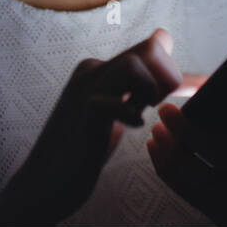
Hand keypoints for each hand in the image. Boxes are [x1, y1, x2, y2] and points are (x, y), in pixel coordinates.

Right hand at [0, 28, 180, 225]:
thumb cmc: (84, 146)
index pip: (152, 46)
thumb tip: (182, 76)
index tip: (165, 98)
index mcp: (101, 68)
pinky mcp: (84, 116)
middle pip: (150, 49)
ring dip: (149, 90)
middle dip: (167, 78)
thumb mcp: (117, 110)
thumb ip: (141, 88)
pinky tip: (131, 127)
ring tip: (141, 112)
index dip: (170, 70)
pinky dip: (132, 115)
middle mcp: (92, 71)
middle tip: (155, 106)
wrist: (44, 181)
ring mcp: (85, 90)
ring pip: (134, 65)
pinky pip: (116, 101)